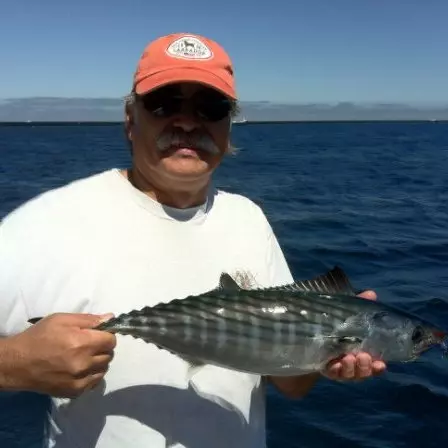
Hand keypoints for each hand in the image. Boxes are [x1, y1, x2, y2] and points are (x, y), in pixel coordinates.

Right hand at [1, 313, 115, 397]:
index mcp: (82, 343)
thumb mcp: (62, 319)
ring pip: (103, 369)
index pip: (111, 340)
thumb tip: (110, 318)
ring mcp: (79, 380)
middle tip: (89, 345)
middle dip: (102, 348)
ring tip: (84, 357)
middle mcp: (84, 363)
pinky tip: (80, 369)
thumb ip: (89, 319)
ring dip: (98, 362)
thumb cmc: (39, 336)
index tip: (97, 334)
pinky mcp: (74, 392)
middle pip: (109, 355)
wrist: (17, 363)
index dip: (106, 335)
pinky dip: (91, 375)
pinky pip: (94, 382)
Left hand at [322, 290, 386, 380]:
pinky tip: (335, 364)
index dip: (377, 367)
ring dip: (350, 368)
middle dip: (364, 367)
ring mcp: (337, 368)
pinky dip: (335, 370)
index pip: (373, 365)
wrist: (307, 336)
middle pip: (361, 371)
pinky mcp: (323, 367)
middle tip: (363, 356)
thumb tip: (371, 293)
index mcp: (359, 354)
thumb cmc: (333, 325)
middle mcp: (350, 364)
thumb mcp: (344, 315)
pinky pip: (331, 373)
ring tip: (349, 358)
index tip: (381, 364)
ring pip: (347, 374)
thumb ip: (358, 307)